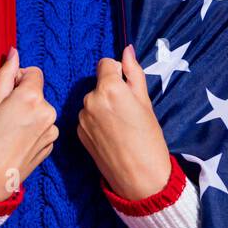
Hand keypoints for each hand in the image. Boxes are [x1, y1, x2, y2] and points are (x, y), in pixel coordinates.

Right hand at [0, 47, 57, 201]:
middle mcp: (48, 111)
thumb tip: (14, 52)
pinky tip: (18, 141)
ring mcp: (52, 130)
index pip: (34, 73)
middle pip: (38, 92)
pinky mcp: (52, 145)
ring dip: (30, 115)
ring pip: (42, 111)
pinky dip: (34, 130)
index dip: (19, 79)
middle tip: (4, 115)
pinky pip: (45, 128)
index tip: (6, 93)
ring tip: (11, 131)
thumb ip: (6, 75)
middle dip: (24, 98)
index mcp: (32, 97)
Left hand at [78, 44, 172, 199]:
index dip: (118, 73)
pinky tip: (110, 136)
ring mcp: (82, 117)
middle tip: (128, 112)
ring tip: (120, 126)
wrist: (140, 178)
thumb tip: (127, 49)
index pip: (106, 64)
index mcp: (109, 88)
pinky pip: (87, 117)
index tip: (128, 88)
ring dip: (103, 107)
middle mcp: (90, 100)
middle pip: (99, 84)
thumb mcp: (146, 102)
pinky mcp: (78, 133)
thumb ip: (134, 73)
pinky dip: (96, 121)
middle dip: (111, 91)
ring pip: (93, 101)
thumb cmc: (149, 139)